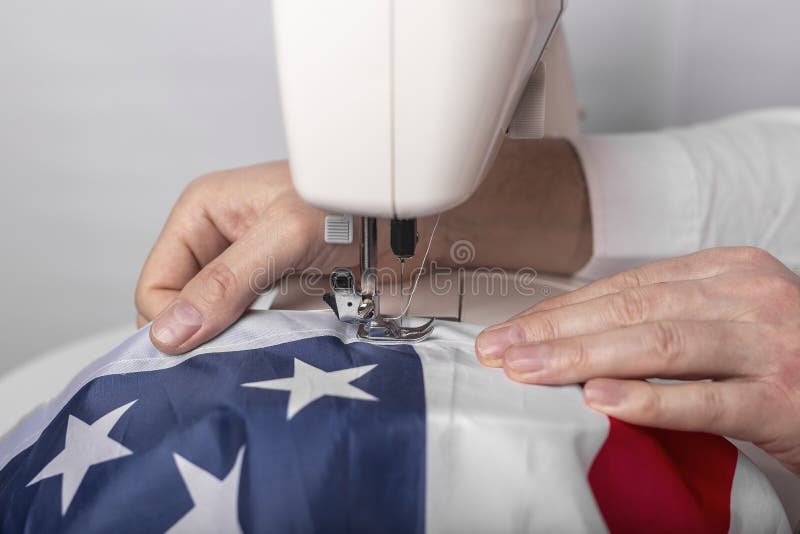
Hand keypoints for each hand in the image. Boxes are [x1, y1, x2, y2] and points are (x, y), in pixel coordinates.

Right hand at [136, 161, 355, 354]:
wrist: (410, 219)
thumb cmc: (354, 202)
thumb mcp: (284, 235)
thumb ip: (228, 282)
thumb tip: (170, 332)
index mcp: (203, 212)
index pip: (156, 283)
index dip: (171, 320)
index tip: (199, 349)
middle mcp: (219, 239)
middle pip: (180, 305)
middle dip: (198, 333)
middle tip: (226, 357)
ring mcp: (246, 268)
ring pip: (211, 319)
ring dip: (225, 340)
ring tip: (250, 353)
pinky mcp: (274, 290)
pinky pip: (245, 325)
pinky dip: (251, 341)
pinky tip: (268, 349)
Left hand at [475, 247, 799, 475]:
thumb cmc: (784, 359)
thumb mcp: (727, 320)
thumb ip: (666, 320)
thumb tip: (578, 337)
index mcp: (726, 272)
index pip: (625, 287)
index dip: (561, 310)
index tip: (511, 329)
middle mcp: (747, 297)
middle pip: (632, 310)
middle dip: (555, 332)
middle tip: (499, 350)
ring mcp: (768, 345)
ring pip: (661, 344)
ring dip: (583, 359)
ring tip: (528, 371)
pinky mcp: (783, 400)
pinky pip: (708, 400)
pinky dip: (651, 400)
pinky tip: (601, 401)